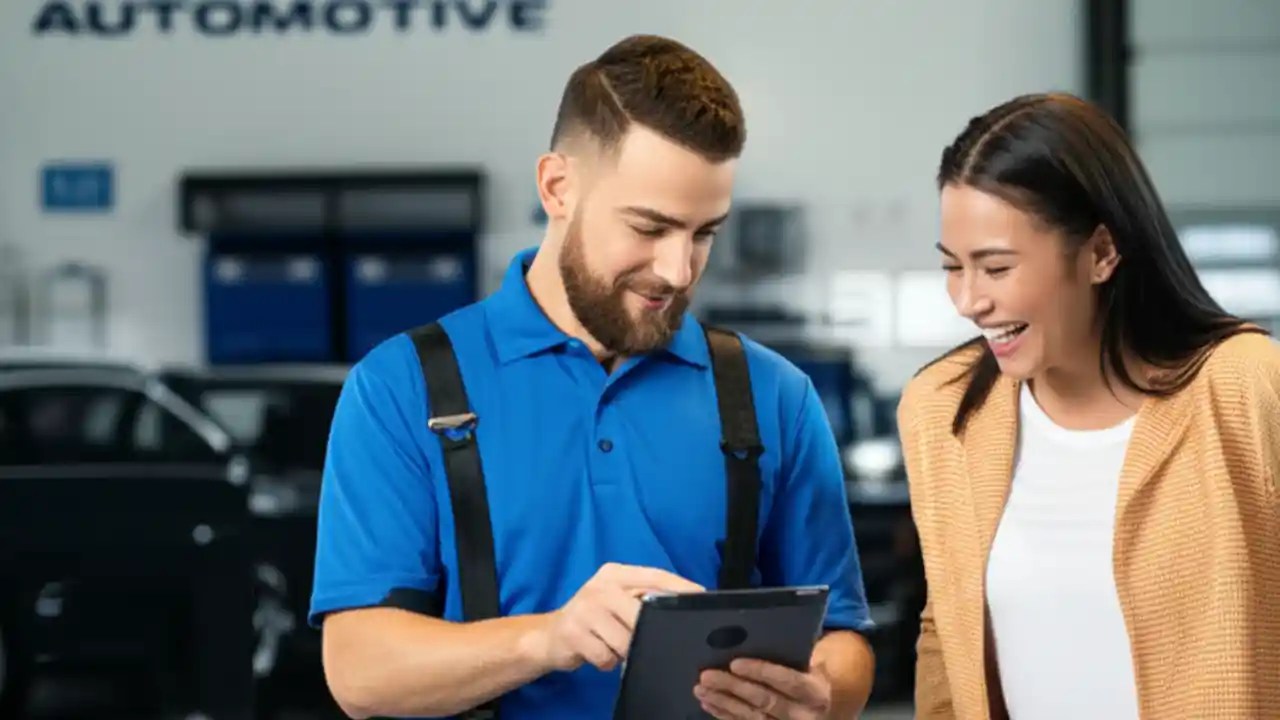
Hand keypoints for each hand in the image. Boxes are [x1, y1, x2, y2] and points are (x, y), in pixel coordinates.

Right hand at [534, 562, 702, 672]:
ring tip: (611, 644)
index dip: (679, 587)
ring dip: (623, 651)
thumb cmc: (593, 618)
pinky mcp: (574, 633)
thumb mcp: (616, 599)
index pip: (654, 576)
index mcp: (614, 574)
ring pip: (626, 640)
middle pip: (642, 613)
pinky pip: (606, 657)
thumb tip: (683, 604)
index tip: (700, 596)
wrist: (549, 636)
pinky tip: (598, 652)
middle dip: (647, 632)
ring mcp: (585, 609)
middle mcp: (600, 587)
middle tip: (645, 640)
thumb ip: (643, 597)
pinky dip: (606, 662)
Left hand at [695, 658, 832, 718]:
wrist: (822, 709)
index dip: (761, 672)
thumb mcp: (808, 666)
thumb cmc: (808, 677)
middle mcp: (803, 715)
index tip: (735, 663)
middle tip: (707, 675)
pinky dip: (724, 714)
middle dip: (733, 687)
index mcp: (815, 692)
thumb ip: (788, 656)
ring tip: (701, 689)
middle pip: (765, 701)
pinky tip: (708, 703)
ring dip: (723, 702)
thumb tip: (749, 636)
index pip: (788, 681)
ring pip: (751, 717)